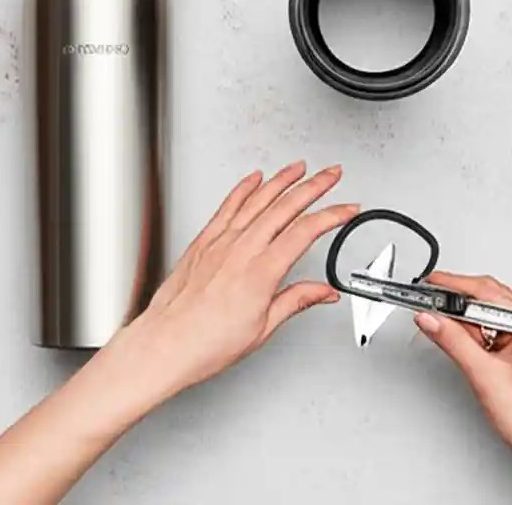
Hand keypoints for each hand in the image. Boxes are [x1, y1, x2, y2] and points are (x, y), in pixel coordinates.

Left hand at [103, 161, 357, 406]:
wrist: (164, 345)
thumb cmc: (206, 343)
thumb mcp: (263, 328)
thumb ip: (296, 301)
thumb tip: (323, 291)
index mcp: (260, 273)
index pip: (305, 232)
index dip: (331, 216)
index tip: (347, 208)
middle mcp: (239, 251)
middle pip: (284, 207)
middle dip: (314, 185)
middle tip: (332, 174)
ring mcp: (219, 243)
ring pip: (256, 200)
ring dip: (281, 180)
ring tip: (299, 167)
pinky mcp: (202, 242)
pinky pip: (226, 207)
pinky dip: (242, 189)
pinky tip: (253, 179)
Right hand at [415, 272, 511, 504]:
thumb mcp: (485, 377)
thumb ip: (454, 342)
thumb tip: (431, 318)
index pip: (485, 292)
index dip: (452, 286)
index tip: (427, 287)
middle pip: (488, 300)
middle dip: (456, 301)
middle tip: (427, 303)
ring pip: (490, 318)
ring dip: (465, 321)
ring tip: (441, 327)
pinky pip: (496, 334)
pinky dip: (475, 336)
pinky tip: (462, 345)